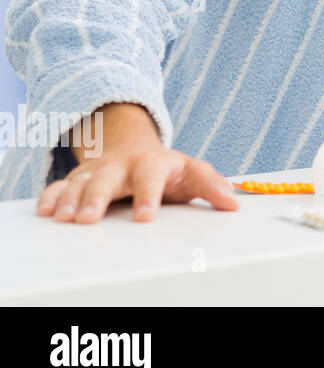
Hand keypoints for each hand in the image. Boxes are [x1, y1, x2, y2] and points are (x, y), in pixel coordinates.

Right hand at [37, 142, 239, 223]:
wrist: (134, 149)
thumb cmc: (168, 169)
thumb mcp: (193, 172)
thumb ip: (212, 185)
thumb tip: (234, 202)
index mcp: (152, 164)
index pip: (150, 178)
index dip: (147, 197)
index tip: (144, 218)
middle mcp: (121, 166)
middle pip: (107, 180)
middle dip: (96, 199)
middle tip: (87, 219)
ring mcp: (98, 171)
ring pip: (80, 184)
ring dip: (70, 200)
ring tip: (62, 218)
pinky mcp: (79, 179)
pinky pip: (61, 186)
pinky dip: (51, 197)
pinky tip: (44, 211)